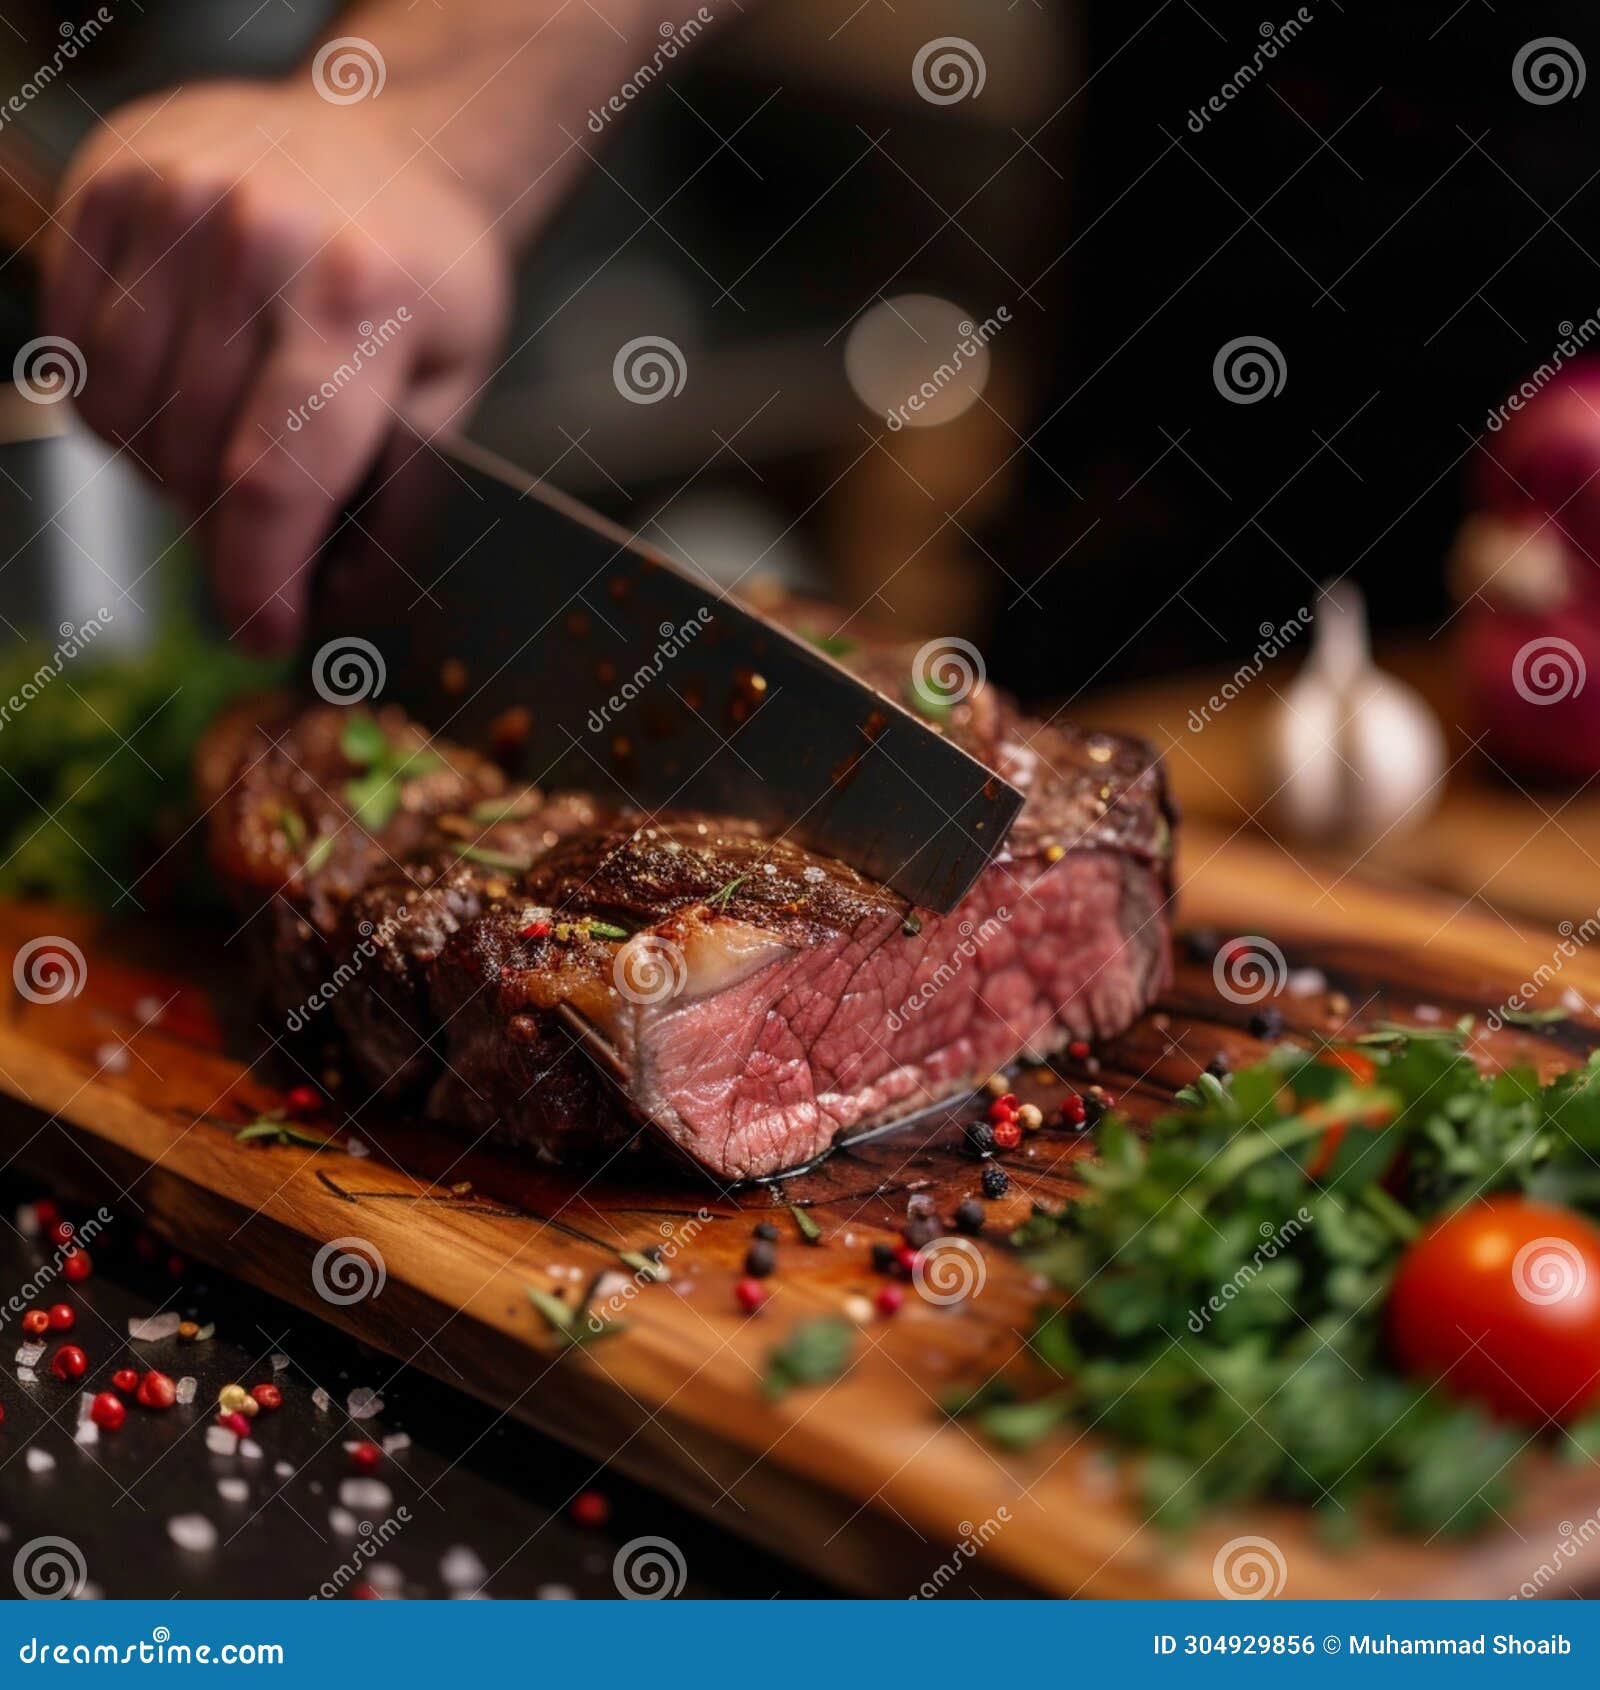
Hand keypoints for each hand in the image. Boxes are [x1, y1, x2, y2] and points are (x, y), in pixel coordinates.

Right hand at [45, 80, 512, 648]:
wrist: (397, 136)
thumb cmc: (428, 277)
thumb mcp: (451, 391)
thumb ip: (391, 498)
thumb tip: (321, 604)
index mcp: (361, 295)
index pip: (276, 479)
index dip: (257, 580)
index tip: (262, 636)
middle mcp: (257, 237)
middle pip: (192, 457)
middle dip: (228, 524)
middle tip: (269, 523)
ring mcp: (172, 198)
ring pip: (121, 414)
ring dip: (166, 465)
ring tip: (229, 439)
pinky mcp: (109, 182)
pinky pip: (75, 353)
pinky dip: (120, 402)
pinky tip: (180, 386)